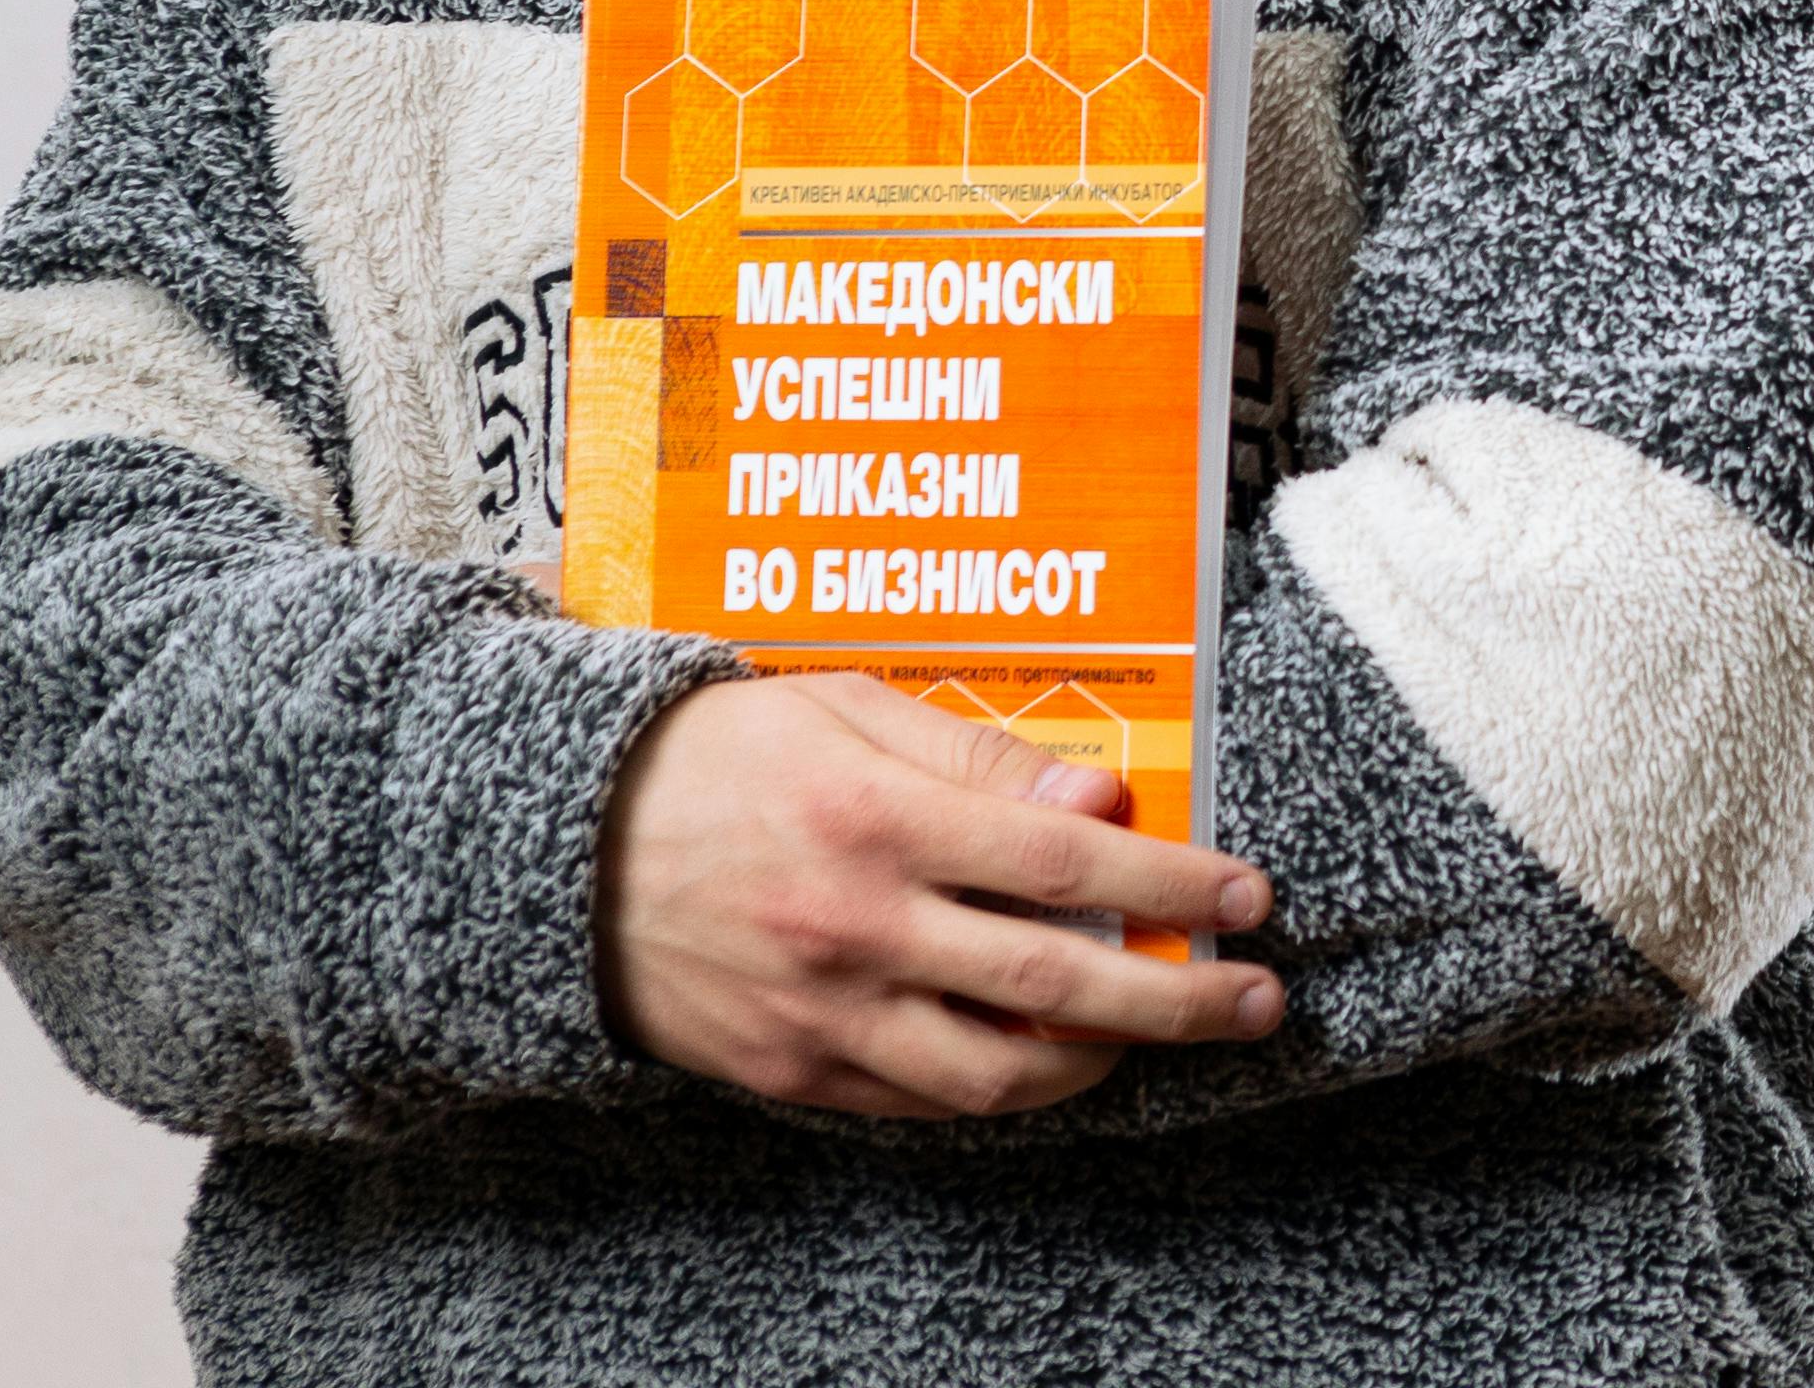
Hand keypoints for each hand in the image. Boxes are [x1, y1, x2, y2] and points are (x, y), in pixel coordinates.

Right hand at [596, 672, 1283, 1116]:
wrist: (556, 850)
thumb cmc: (717, 754)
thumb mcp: (846, 710)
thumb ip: (980, 759)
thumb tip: (1102, 801)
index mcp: (879, 822)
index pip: (1068, 868)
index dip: (1173, 887)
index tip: (1247, 896)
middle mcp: (859, 929)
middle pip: (1058, 987)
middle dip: (1178, 1001)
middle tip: (1257, 1000)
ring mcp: (825, 1015)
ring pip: (999, 1073)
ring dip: (1100, 1061)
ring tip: (1155, 1035)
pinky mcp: (793, 1072)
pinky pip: (924, 1102)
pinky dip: (1001, 1085)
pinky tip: (1049, 1053)